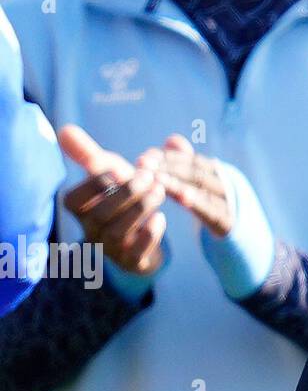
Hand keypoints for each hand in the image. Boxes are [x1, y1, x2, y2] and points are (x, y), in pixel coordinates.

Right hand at [58, 124, 166, 275]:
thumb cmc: (121, 198)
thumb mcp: (108, 174)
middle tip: (150, 177)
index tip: (118, 168)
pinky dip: (149, 235)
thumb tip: (64, 129)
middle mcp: (90, 231)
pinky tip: (161, 218)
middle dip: (126, 193)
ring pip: (118, 233)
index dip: (95, 183)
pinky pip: (135, 254)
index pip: (74, 200)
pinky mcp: (132, 262)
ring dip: (140, 209)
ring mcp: (110, 249)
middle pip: (101, 215)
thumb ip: (89, 154)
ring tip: (160, 190)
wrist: (145, 233)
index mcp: (81, 210)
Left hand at [136, 134, 231, 236]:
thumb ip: (186, 164)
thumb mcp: (203, 188)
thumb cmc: (217, 211)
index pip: (191, 161)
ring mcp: (229, 202)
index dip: (167, 158)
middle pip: (195, 172)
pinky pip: (212, 211)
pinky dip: (198, 203)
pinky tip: (182, 198)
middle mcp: (225, 184)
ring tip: (155, 179)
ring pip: (202, 188)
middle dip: (167, 167)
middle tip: (142, 165)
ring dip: (177, 183)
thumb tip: (171, 139)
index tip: (143, 157)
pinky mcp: (229, 223)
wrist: (249, 242)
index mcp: (218, 174)